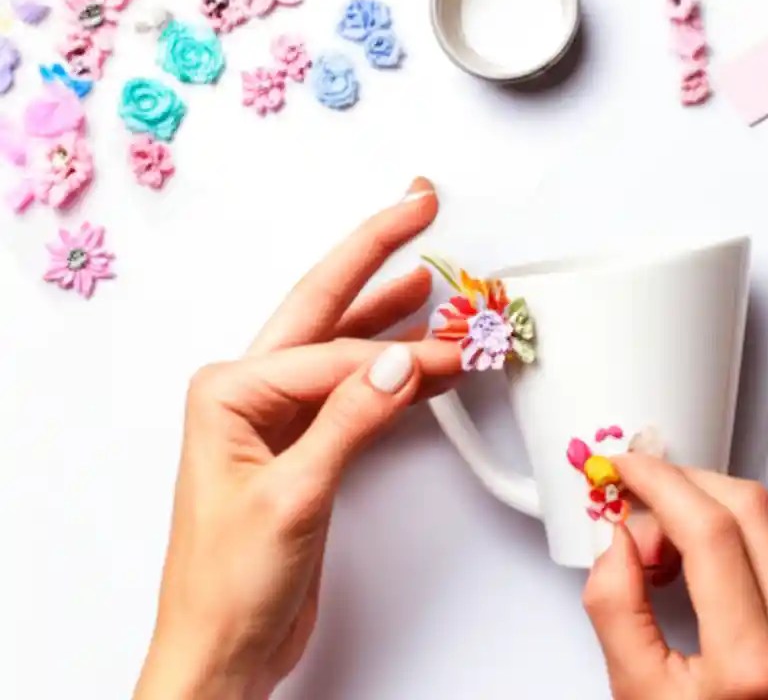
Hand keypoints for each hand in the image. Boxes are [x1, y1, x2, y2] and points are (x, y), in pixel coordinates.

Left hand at [135, 178, 460, 699]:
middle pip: (326, 307)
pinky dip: (397, 371)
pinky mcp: (307, 448)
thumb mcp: (291, 498)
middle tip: (420, 206)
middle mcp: (251, 394)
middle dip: (374, 255)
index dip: (401, 350)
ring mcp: (279, 419)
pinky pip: (358, 392)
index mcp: (230, 393)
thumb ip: (349, 423)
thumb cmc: (228, 583)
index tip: (457, 351)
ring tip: (435, 274)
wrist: (222, 648)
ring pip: (346, 345)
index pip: (334, 353)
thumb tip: (399, 362)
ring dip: (392, 311)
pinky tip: (426, 354)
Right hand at [583, 454, 767, 698]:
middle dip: (686, 487)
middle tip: (641, 505)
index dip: (663, 482)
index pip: (711, 530)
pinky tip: (716, 578)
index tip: (629, 465)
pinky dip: (745, 546)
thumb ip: (615, 605)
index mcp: (755, 664)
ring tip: (672, 561)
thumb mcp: (637, 693)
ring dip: (713, 518)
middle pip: (749, 508)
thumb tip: (618, 532)